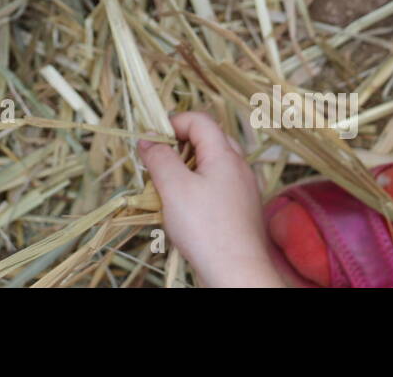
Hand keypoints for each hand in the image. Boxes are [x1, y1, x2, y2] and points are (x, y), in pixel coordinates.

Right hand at [138, 111, 282, 286]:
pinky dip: (201, 186)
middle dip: (181, 143)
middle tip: (160, 160)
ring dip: (190, 166)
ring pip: (215, 163)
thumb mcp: (173, 187)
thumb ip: (159, 158)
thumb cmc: (205, 228)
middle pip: (209, 138)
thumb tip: (148, 139)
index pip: (199, 120)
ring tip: (170, 186)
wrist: (237, 272)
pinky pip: (220, 185)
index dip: (172, 122)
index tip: (151, 139)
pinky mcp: (243, 209)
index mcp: (225, 154)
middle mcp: (240, 166)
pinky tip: (188, 207)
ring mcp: (245, 188)